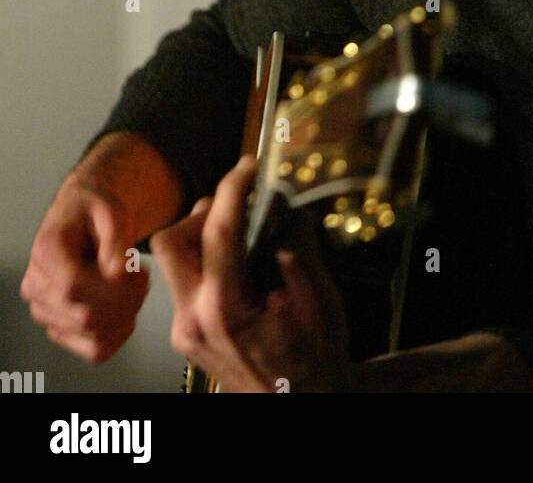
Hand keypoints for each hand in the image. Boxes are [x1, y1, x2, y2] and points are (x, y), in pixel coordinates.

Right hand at [21, 173, 150, 362]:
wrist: (85, 216)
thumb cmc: (96, 209)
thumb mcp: (112, 210)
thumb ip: (116, 238)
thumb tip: (117, 273)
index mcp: (44, 252)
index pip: (72, 287)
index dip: (113, 287)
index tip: (139, 268)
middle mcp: (36, 286)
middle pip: (85, 316)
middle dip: (127, 299)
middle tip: (143, 275)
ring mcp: (45, 311)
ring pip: (93, 336)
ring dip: (126, 314)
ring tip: (135, 286)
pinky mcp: (60, 328)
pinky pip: (95, 350)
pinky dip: (120, 333)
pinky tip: (127, 308)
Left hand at [151, 155, 349, 392]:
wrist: (300, 408)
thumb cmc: (313, 363)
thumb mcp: (319, 303)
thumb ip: (300, 252)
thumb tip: (290, 208)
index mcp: (226, 311)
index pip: (217, 232)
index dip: (232, 189)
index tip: (247, 167)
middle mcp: (194, 320)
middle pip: (171, 242)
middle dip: (201, 213)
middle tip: (237, 205)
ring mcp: (185, 330)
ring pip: (172, 262)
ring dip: (199, 236)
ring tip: (239, 231)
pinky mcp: (187, 334)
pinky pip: (184, 282)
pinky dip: (205, 260)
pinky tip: (237, 262)